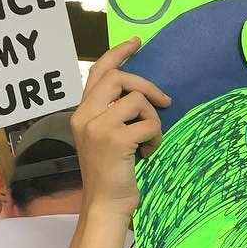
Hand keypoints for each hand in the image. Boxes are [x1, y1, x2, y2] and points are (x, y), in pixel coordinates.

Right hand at [71, 37, 170, 219]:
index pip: (98, 72)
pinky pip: (148, 123)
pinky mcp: (115, 140)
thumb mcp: (107, 139)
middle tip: (165, 102)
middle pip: (118, 78)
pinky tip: (148, 154)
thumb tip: (142, 95)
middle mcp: (84, 116)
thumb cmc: (112, 175)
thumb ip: (114, 115)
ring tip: (150, 140)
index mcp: (82, 113)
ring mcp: (98, 127)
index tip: (136, 42)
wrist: (105, 205)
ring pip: (137, 100)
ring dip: (153, 119)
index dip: (117, 53)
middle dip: (147, 86)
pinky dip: (156, 137)